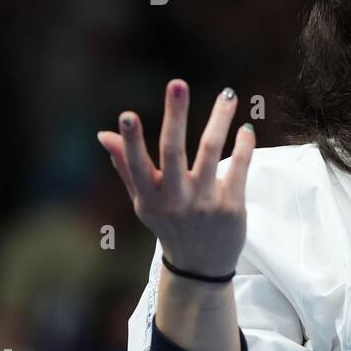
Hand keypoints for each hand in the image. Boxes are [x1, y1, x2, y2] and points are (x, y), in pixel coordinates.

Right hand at [96, 79, 254, 278]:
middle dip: (174, 116)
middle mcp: (174, 199)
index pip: (136, 165)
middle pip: (174, 151)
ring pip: (210, 152)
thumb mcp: (143, 201)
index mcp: (149, 197)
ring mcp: (204, 203)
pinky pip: (238, 169)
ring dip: (219, 120)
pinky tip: (245, 129)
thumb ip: (126, 167)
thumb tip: (104, 134)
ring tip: (228, 95)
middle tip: (177, 84)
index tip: (127, 115)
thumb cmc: (169, 226)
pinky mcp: (231, 207)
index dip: (132, 141)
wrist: (201, 266)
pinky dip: (243, 147)